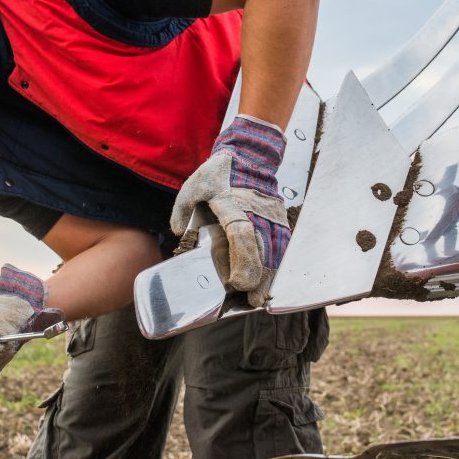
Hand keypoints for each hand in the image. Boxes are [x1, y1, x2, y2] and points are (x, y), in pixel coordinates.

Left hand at [171, 115, 289, 306]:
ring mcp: (272, 217)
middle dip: (259, 279)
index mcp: (235, 206)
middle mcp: (258, 214)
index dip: (243, 262)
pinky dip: (277, 264)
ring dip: (270, 275)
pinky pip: (281, 245)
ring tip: (261, 298)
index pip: (243, 237)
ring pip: (275, 251)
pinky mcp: (279, 220)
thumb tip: (177, 232)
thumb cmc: (220, 173)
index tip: (236, 282)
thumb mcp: (194, 185)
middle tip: (251, 301)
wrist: (250, 156)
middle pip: (264, 251)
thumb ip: (182, 208)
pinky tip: (271, 280)